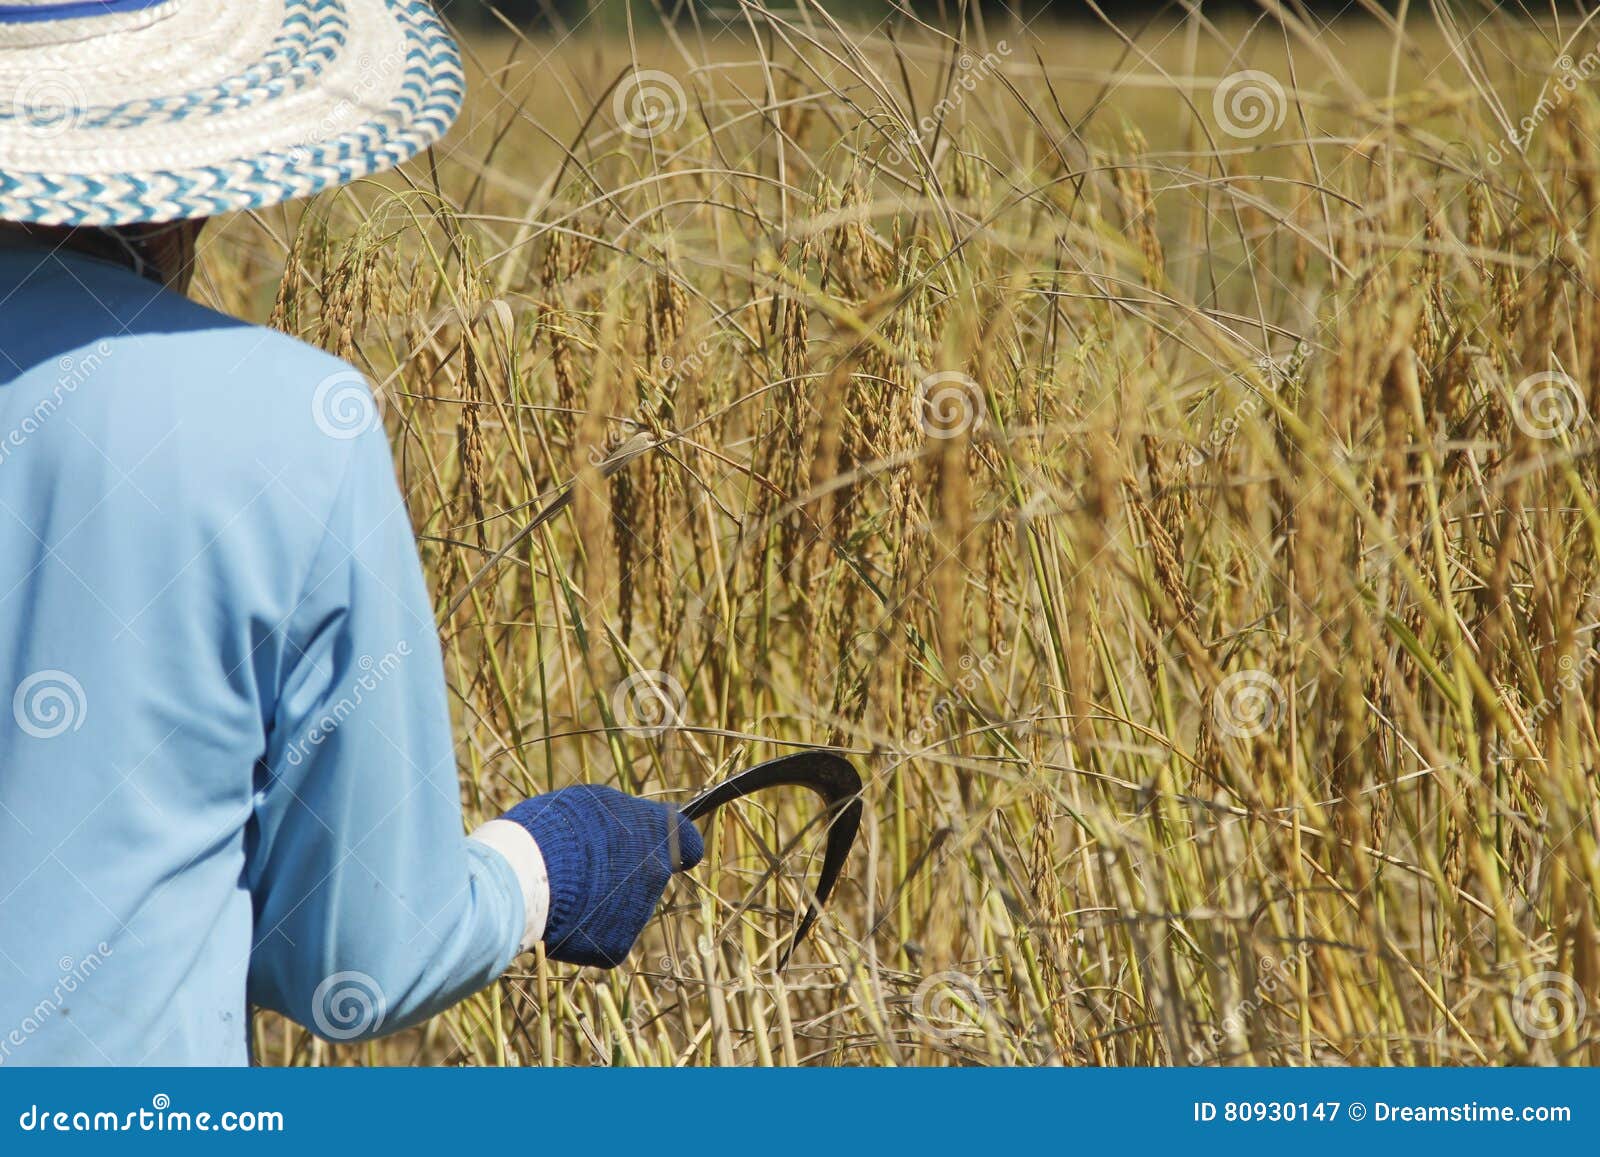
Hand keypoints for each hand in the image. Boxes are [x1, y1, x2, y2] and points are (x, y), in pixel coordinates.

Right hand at [502, 785, 703, 966]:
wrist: (525, 877)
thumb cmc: (556, 828)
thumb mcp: (595, 803)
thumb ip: (625, 818)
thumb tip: (636, 827)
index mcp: (660, 834)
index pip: (688, 843)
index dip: (672, 845)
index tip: (654, 845)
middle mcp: (658, 876)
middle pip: (646, 877)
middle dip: (622, 874)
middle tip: (584, 866)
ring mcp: (639, 915)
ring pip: (621, 909)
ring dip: (599, 901)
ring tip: (561, 888)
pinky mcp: (615, 949)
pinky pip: (600, 937)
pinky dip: (582, 930)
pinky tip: (559, 915)